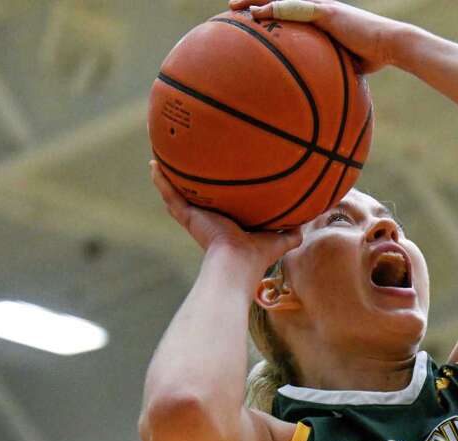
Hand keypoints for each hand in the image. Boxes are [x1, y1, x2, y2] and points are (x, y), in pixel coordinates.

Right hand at [150, 162, 299, 267]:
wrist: (238, 263)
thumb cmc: (256, 257)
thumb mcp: (278, 241)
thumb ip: (290, 234)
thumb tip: (304, 226)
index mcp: (226, 225)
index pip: (220, 206)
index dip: (217, 195)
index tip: (216, 180)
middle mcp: (208, 220)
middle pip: (196, 198)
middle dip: (190, 184)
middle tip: (185, 164)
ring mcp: (195, 218)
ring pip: (178, 195)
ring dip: (169, 179)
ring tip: (160, 159)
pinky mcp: (188, 216)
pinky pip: (171, 196)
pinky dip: (161, 181)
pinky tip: (153, 165)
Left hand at [228, 0, 407, 72]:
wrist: (392, 44)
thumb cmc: (374, 57)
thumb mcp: (347, 66)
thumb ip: (331, 73)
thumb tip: (322, 96)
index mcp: (322, 19)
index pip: (289, 11)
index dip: (269, 13)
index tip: (249, 19)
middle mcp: (318, 8)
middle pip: (280, 1)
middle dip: (255, 2)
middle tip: (231, 8)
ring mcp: (321, 7)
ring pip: (282, 0)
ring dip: (257, 1)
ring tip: (234, 6)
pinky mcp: (325, 11)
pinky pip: (294, 8)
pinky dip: (274, 9)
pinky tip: (256, 13)